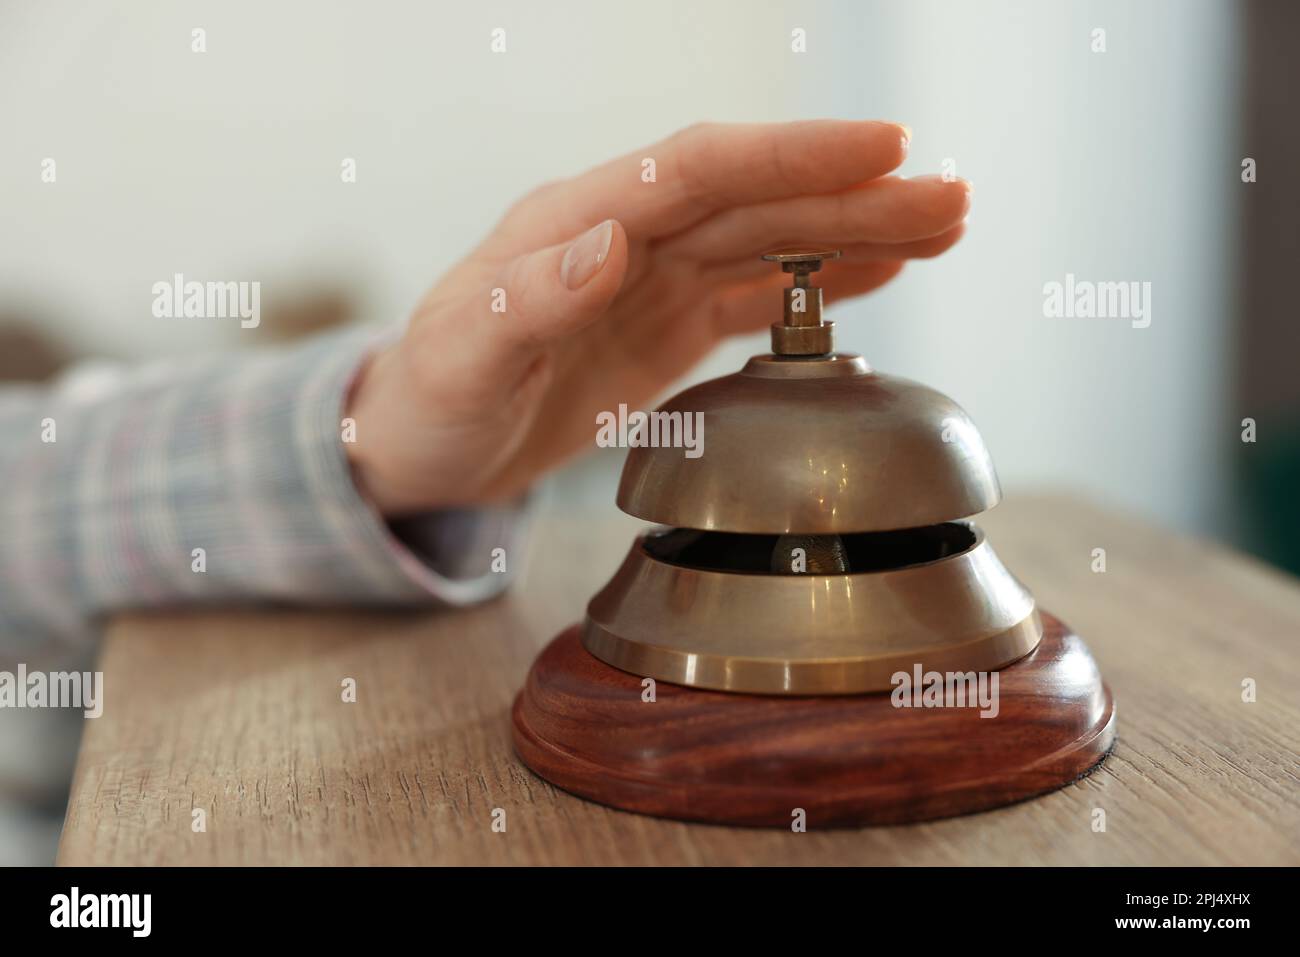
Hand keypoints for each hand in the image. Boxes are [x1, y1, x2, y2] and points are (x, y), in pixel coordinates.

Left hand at [346, 120, 971, 514]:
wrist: (421, 447)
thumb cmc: (429, 399)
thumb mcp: (462, 360)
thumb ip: (530, 302)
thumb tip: (610, 243)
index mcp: (575, 222)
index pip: (700, 167)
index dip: (793, 157)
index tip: (881, 152)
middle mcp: (624, 238)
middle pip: (757, 201)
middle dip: (857, 195)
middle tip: (951, 198)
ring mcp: (651, 282)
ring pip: (770, 242)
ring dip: (856, 233)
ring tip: (941, 227)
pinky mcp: (665, 327)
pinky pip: (755, 295)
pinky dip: (818, 283)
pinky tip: (876, 274)